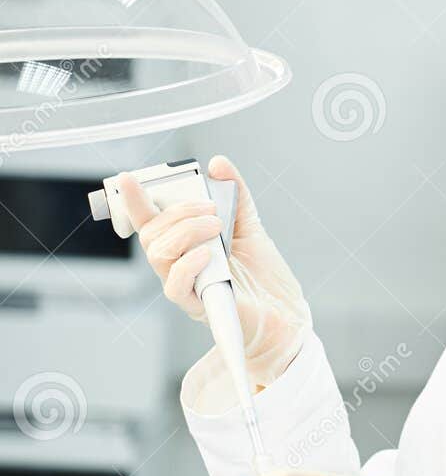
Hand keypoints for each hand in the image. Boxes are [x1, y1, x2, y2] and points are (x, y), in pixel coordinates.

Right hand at [119, 155, 310, 386]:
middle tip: (212, 210)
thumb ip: (235, 195)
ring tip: (218, 228)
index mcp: (185, 245)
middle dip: (179, 213)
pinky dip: (188, 264)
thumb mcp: (251, 226)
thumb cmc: (264, 274)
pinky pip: (176, 286)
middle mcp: (179, 265)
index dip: (135, 201)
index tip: (129, 179)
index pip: (151, 221)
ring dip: (186, 232)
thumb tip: (219, 163)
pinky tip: (208, 254)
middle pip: (152, 235)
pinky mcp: (197, 306)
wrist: (285, 312)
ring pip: (159, 255)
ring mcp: (186, 286)